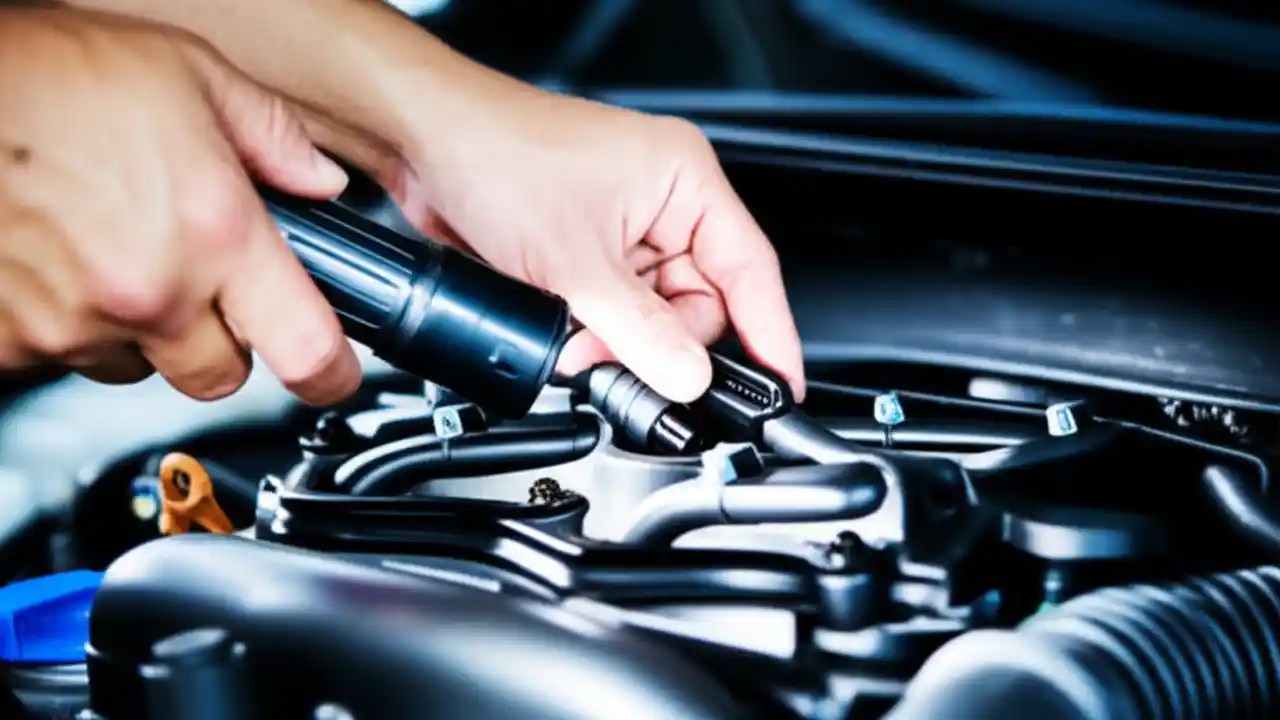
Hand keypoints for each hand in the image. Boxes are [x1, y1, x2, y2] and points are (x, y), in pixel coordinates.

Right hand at [0, 8, 360, 403]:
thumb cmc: (51, 74)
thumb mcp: (190, 73)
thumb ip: (272, 135)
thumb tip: (320, 178)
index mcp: (215, 233)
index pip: (306, 351)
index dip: (330, 372)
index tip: (333, 373)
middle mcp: (151, 292)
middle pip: (220, 376)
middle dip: (222, 340)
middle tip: (200, 282)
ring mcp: (75, 325)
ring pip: (139, 368)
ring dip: (142, 330)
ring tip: (115, 251)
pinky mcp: (10, 343)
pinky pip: (62, 358)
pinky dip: (71, 324)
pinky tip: (64, 263)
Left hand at [378, 80, 805, 403]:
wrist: (424, 143)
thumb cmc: (497, 155)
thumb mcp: (574, 260)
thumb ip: (638, 330)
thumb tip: (687, 376)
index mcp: (685, 181)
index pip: (751, 270)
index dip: (771, 335)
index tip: (785, 387)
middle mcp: (664, 202)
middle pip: (699, 305)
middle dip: (659, 345)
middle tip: (617, 360)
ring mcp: (626, 228)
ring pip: (654, 315)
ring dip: (618, 340)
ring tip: (576, 336)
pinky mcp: (592, 250)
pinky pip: (617, 310)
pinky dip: (595, 330)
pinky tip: (567, 327)